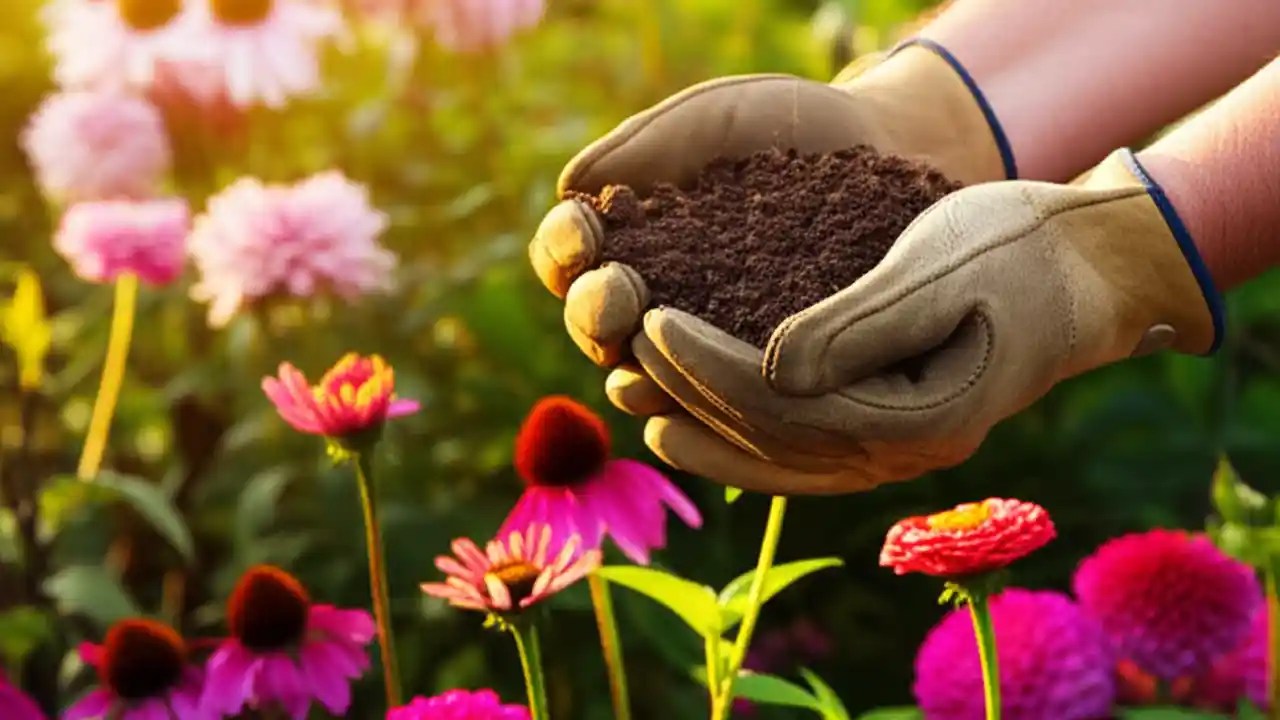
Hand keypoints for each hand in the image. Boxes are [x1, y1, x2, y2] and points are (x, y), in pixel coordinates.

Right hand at [527, 42, 1011, 416]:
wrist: (887, 149)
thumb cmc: (791, 125)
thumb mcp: (715, 118)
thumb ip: (644, 145)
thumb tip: (571, 189)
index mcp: (625, 239)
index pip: (566, 258)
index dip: (562, 250)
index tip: (584, 231)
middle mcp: (651, 302)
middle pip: (593, 328)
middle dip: (593, 314)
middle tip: (619, 292)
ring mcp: (703, 349)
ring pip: (643, 384)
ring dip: (639, 370)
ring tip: (656, 342)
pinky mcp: (761, 384)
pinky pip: (719, 412)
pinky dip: (709, 405)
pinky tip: (717, 385)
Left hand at [632, 149, 1222, 493]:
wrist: (1082, 275)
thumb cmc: (1019, 255)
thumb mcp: (943, 269)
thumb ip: (859, 325)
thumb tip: (770, 369)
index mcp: (922, 419)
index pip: (787, 404)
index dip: (710, 368)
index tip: (651, 323)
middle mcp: (902, 455)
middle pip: (770, 437)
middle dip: (688, 393)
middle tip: (618, 350)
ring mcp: (892, 454)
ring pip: (774, 459)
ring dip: (697, 429)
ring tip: (628, 397)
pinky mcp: (881, 433)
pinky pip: (793, 455)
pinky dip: (733, 444)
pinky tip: (681, 428)